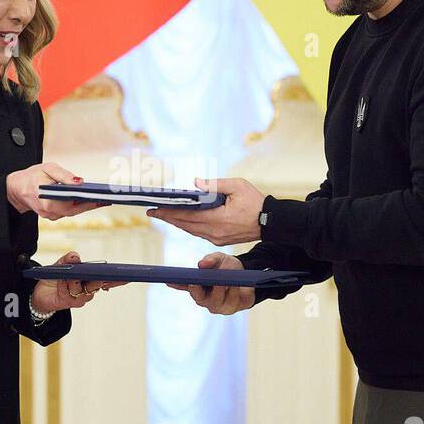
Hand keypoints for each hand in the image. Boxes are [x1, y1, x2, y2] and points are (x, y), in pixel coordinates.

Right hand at [7, 163, 107, 219]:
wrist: (17, 188)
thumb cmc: (33, 176)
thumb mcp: (48, 168)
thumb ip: (64, 175)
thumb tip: (81, 182)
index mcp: (48, 200)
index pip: (72, 204)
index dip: (87, 202)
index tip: (101, 198)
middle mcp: (50, 211)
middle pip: (75, 210)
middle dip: (92, 204)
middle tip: (107, 199)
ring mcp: (51, 215)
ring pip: (73, 211)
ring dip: (87, 205)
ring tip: (102, 198)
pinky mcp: (53, 215)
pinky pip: (69, 211)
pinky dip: (79, 205)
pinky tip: (89, 199)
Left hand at [31, 251, 127, 311]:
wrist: (41, 292)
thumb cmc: (55, 278)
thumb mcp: (61, 264)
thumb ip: (68, 259)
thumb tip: (76, 256)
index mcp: (90, 279)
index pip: (107, 280)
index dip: (118, 280)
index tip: (126, 277)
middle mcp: (88, 289)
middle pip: (98, 285)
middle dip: (99, 280)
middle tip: (98, 276)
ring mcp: (80, 297)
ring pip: (84, 290)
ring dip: (76, 282)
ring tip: (69, 276)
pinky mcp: (70, 303)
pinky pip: (71, 294)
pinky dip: (66, 285)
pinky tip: (61, 280)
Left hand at [147, 177, 264, 245]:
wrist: (270, 222)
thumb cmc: (255, 202)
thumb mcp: (237, 186)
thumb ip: (215, 184)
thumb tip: (195, 183)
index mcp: (218, 219)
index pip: (186, 216)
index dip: (168, 212)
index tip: (154, 209)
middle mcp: (214, 232)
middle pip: (184, 225)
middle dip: (167, 218)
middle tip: (152, 212)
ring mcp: (217, 238)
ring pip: (190, 230)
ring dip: (176, 223)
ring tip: (163, 215)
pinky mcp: (219, 240)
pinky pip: (198, 233)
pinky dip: (187, 226)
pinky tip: (181, 221)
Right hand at [165, 252, 253, 314]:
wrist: (249, 276)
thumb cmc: (228, 268)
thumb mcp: (220, 259)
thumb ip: (211, 259)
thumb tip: (202, 264)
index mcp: (198, 286)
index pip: (184, 286)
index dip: (176, 284)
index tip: (169, 281)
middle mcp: (205, 298)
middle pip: (198, 298)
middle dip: (197, 290)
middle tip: (196, 282)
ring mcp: (217, 306)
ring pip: (215, 302)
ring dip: (218, 291)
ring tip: (222, 282)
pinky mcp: (230, 309)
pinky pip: (230, 302)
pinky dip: (233, 293)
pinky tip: (235, 286)